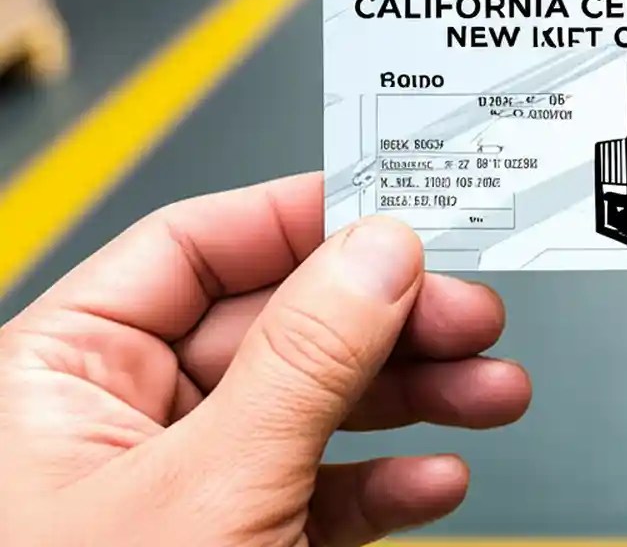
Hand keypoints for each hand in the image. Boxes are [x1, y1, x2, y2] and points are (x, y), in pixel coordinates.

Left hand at [0, 174, 530, 545]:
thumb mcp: (206, 489)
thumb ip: (301, 362)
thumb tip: (378, 255)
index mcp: (63, 375)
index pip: (195, 249)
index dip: (303, 219)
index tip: (397, 209)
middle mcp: (123, 422)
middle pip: (282, 327)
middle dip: (390, 322)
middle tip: (471, 314)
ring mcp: (186, 490)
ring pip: (319, 407)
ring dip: (416, 398)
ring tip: (490, 391)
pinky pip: (324, 491)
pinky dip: (389, 482)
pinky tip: (436, 477)